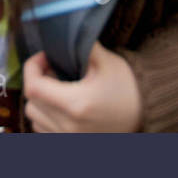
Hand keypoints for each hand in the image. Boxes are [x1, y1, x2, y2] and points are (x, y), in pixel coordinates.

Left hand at [22, 42, 143, 131]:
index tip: (44, 57)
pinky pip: (43, 131)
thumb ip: (80, 44)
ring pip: (35, 119)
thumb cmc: (128, 87)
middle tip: (53, 70)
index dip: (32, 67)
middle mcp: (69, 127)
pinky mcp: (71, 146)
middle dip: (37, 81)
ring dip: (40, 100)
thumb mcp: (105, 61)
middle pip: (31, 103)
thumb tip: (62, 31)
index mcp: (76, 104)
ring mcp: (69, 140)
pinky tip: (62, 105)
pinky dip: (46, 117)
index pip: (33, 87)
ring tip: (58, 88)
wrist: (146, 115)